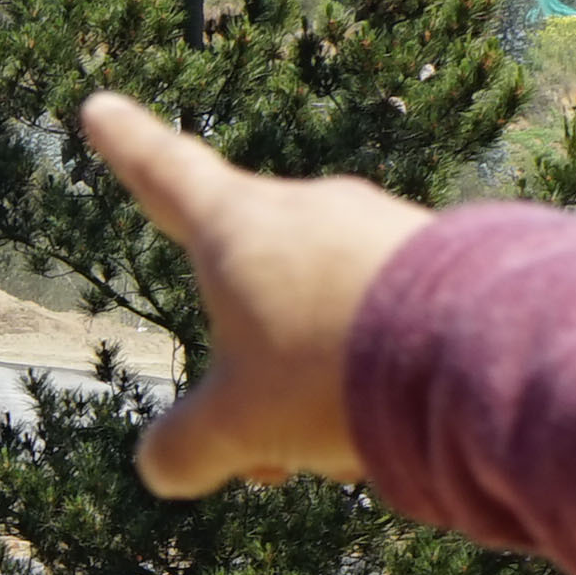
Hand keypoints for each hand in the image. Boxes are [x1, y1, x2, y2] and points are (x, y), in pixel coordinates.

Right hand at [76, 92, 436, 496]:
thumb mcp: (239, 426)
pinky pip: (382, 311)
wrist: (474, 353)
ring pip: (320, 307)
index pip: (165, 175)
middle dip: (252, 364)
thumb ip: (188, 445)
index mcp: (235, 225)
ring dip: (316, 380)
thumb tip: (159, 467)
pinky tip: (400, 422)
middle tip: (269, 458)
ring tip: (348, 448)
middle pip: (251, 282)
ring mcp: (375, 225)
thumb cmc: (330, 373)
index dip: (127, 146)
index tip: (100, 107)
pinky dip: (373, 366)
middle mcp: (304, 208)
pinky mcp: (437, 255)